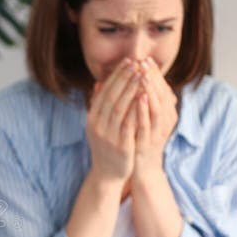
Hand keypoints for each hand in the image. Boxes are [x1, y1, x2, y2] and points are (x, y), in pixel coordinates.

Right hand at [87, 58, 142, 184]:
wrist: (107, 173)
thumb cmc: (106, 146)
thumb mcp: (99, 125)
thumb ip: (98, 105)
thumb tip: (98, 83)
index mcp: (92, 119)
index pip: (104, 93)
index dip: (116, 77)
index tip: (127, 62)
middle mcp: (98, 126)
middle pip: (112, 98)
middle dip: (124, 79)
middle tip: (136, 63)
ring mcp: (108, 136)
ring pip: (120, 108)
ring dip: (131, 90)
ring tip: (142, 75)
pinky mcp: (121, 146)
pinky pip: (129, 124)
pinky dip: (136, 110)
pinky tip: (144, 97)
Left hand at [134, 57, 177, 178]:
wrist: (141, 168)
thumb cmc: (141, 139)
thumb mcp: (143, 118)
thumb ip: (144, 100)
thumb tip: (140, 80)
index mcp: (165, 114)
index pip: (161, 89)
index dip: (154, 74)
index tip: (145, 59)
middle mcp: (165, 121)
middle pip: (161, 95)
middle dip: (153, 77)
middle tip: (145, 61)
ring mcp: (158, 132)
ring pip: (157, 107)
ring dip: (151, 90)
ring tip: (143, 74)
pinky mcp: (149, 142)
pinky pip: (148, 123)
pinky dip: (144, 109)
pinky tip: (140, 97)